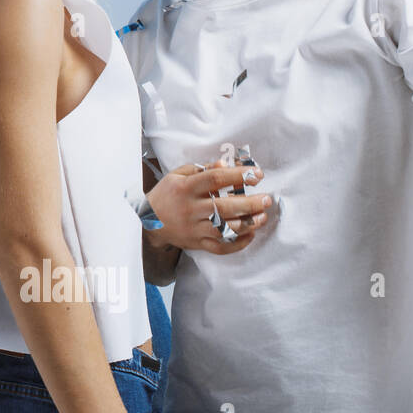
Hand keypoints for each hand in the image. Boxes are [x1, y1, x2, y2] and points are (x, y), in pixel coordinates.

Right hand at [145, 162, 271, 255]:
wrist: (146, 221)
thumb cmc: (166, 194)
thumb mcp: (178, 175)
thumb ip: (202, 169)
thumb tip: (226, 165)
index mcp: (185, 188)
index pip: (215, 179)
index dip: (238, 175)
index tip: (257, 174)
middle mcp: (190, 209)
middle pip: (225, 207)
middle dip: (250, 203)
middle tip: (267, 199)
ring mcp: (194, 228)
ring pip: (225, 229)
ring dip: (248, 224)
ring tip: (262, 217)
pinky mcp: (196, 243)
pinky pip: (220, 247)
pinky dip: (238, 244)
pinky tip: (250, 235)